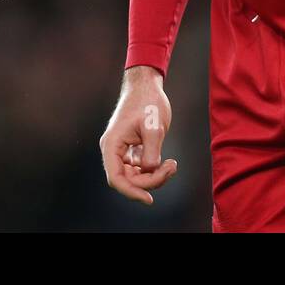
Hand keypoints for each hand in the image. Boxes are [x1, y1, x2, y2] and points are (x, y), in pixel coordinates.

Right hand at [99, 65, 177, 203]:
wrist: (147, 85)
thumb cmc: (147, 101)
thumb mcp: (153, 126)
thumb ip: (151, 151)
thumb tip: (150, 171)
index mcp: (112, 144)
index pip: (116, 178)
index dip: (131, 191)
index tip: (149, 199)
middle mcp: (114, 150)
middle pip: (128, 179)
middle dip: (150, 180)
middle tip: (171, 167)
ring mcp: (123, 151)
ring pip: (135, 176)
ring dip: (154, 176)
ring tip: (172, 164)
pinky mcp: (133, 149)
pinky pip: (141, 168)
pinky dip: (154, 169)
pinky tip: (168, 162)